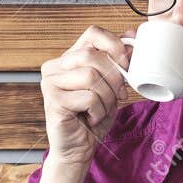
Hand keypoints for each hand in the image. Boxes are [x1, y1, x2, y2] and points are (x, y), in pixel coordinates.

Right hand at [40, 25, 136, 166]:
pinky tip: (91, 118)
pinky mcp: (53, 100)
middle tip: (118, 96)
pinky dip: (98, 111)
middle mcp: (55, 66)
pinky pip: (88, 97)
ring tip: (101, 109)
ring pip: (91, 76)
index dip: (114, 45)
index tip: (126, 65)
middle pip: (92, 56)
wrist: (79, 149)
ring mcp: (51, 82)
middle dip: (114, 78)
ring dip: (106, 98)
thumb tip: (132, 34)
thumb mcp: (112, 86)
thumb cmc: (94, 117)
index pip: (93, 33)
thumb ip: (118, 61)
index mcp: (69, 57)